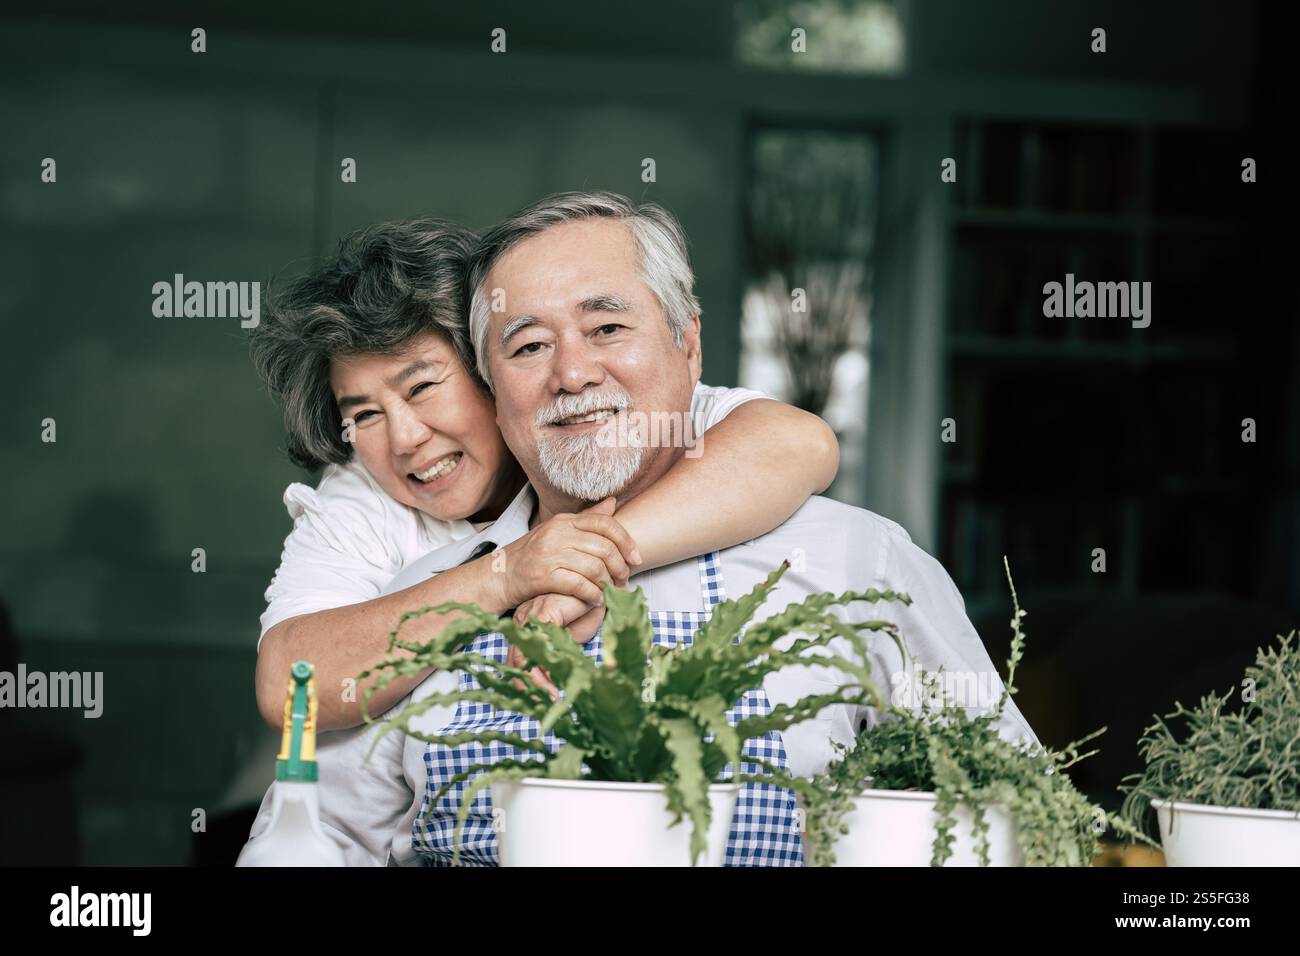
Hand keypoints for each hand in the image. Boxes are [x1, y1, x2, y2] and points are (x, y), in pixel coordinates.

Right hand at [487, 497, 640, 609]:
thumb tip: (613, 502)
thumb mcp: (557, 532)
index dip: (626, 541)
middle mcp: (558, 534)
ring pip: (595, 567)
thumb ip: (586, 519)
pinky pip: (579, 585)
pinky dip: (592, 595)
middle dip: (621, 567)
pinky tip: (596, 600)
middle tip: (625, 580)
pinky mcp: (543, 576)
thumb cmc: (532, 556)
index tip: (637, 558)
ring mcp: (549, 554)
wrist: (498, 576)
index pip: (605, 523)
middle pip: (604, 547)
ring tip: (611, 592)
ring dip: (609, 584)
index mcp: (564, 521)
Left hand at [506, 593, 606, 700]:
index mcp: (529, 626)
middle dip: (528, 686)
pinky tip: (557, 679)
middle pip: (516, 658)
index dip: (525, 682)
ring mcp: (532, 614)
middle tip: (543, 705)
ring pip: (522, 654)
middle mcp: (525, 620)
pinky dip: (546, 664)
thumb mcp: (572, 635)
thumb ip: (559, 652)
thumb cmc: (587, 608)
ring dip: (536, 680)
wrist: (600, 584)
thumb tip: (549, 679)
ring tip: (551, 697)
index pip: (518, 659)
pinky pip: (538, 643)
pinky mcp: (545, 611)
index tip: (536, 701)